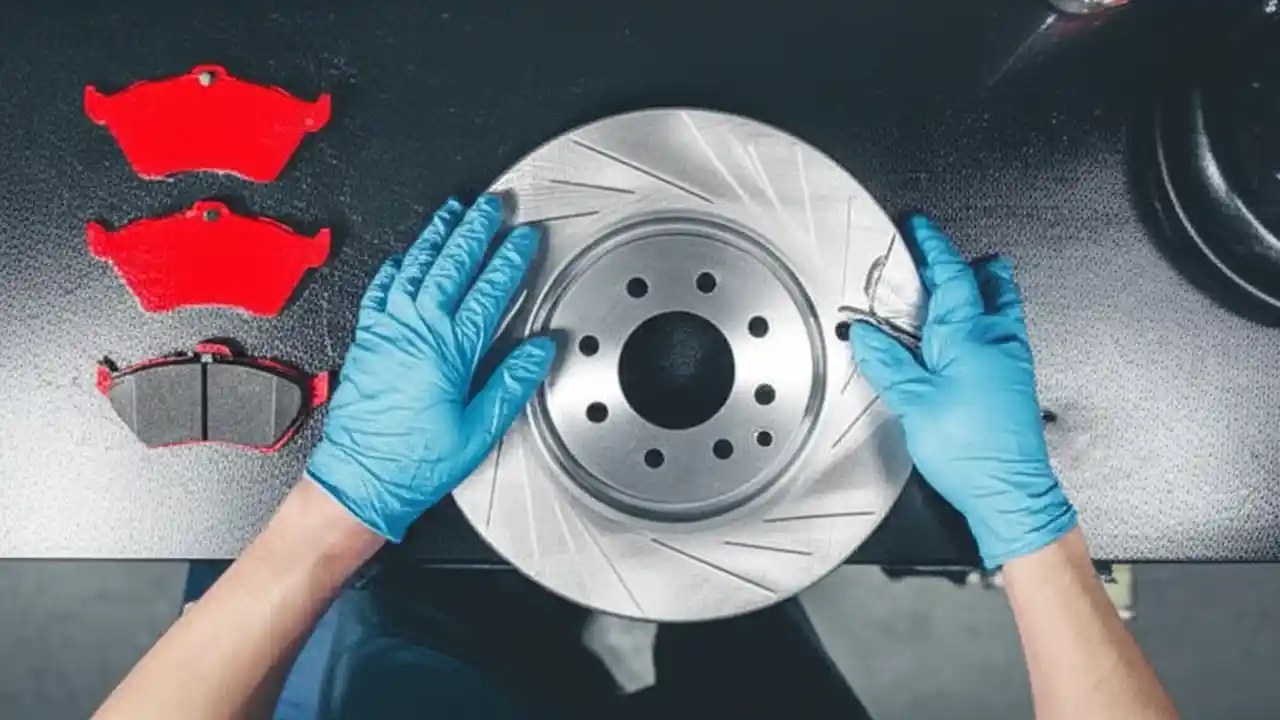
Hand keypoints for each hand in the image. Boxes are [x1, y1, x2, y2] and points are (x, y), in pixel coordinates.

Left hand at [306, 196, 555, 541]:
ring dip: (436, 237)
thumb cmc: (414, 463)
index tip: (524, 238)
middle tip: (491, 206)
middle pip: (451, 266)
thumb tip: (539, 351)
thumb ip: (511, 384)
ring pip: (415, 268)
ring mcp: (387, 332)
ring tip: (451, 214)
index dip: (510, 260)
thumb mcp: (479, 431)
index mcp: (450, 350)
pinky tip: (404, 256)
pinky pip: (380, 291)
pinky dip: (395, 268)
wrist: (359, 481)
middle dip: (475, 231)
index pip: (489, 290)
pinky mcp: (367, 341)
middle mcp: (416, 331)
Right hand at [851, 214, 1075, 567]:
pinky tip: (966, 339)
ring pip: (1002, 305)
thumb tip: (865, 335)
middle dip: (965, 263)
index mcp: (970, 333)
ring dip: (981, 290)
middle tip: (939, 256)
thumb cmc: (971, 451)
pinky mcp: (1016, 381)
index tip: (921, 228)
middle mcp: (998, 339)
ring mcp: (1013, 359)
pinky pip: (1003, 333)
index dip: (934, 247)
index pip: (952, 274)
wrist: (1010, 492)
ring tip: (956, 290)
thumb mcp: (913, 402)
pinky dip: (985, 320)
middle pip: (989, 282)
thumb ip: (887, 362)